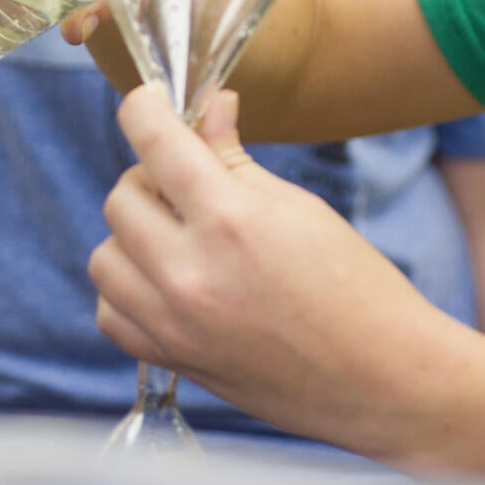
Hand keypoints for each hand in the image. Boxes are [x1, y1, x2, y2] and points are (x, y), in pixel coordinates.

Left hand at [90, 85, 453, 454]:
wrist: (381, 380)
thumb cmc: (358, 289)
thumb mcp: (301, 209)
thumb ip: (237, 159)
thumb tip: (209, 106)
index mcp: (230, 221)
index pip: (154, 143)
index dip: (143, 109)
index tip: (148, 104)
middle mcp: (189, 273)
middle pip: (121, 198)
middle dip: (149, 178)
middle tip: (188, 184)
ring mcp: (174, 323)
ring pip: (104, 255)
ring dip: (132, 235)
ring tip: (178, 237)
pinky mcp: (172, 359)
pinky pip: (111, 312)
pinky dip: (128, 290)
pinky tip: (166, 282)